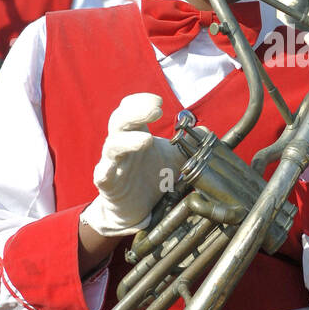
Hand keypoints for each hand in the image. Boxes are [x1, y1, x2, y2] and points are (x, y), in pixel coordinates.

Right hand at [81, 93, 182, 238]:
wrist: (136, 208)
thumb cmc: (152, 176)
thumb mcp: (174, 159)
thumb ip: (188, 144)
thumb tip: (205, 131)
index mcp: (135, 133)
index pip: (131, 108)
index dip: (142, 101)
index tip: (159, 102)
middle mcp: (121, 144)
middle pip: (120, 120)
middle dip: (136, 112)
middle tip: (156, 110)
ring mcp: (112, 162)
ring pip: (113, 145)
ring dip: (128, 140)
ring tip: (147, 139)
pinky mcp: (108, 183)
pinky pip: (103, 174)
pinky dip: (106, 171)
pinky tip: (111, 170)